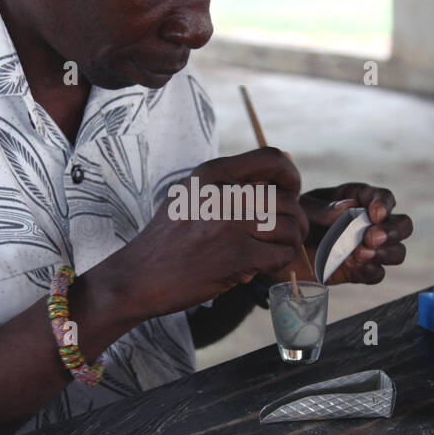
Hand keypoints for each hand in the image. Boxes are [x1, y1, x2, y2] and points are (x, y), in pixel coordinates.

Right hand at [113, 148, 308, 317]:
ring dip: (288, 244)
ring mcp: (231, 224)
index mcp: (213, 173)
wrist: (139, 276)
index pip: (272, 158)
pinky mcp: (238, 256)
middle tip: (287, 234)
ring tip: (272, 252)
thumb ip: (227, 186)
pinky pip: (281, 255)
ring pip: (289, 228)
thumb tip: (277, 185)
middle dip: (295, 220)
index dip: (290, 176)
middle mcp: (223, 193)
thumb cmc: (168, 240)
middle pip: (286, 199)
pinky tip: (261, 268)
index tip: (289, 193)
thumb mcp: (191, 195)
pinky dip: (278, 264)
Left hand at [299, 183, 411, 284]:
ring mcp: (369, 249)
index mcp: (359, 198)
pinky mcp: (360, 271)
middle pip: (403, 225)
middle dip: (392, 231)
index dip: (384, 205)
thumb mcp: (303, 207)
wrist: (282, 247)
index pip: (384, 198)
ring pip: (397, 252)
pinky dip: (370, 271)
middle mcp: (370, 223)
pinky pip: (377, 274)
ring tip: (361, 254)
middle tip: (372, 238)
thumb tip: (345, 208)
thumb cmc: (295, 219)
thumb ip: (322, 208)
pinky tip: (355, 266)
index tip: (374, 214)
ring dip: (385, 253)